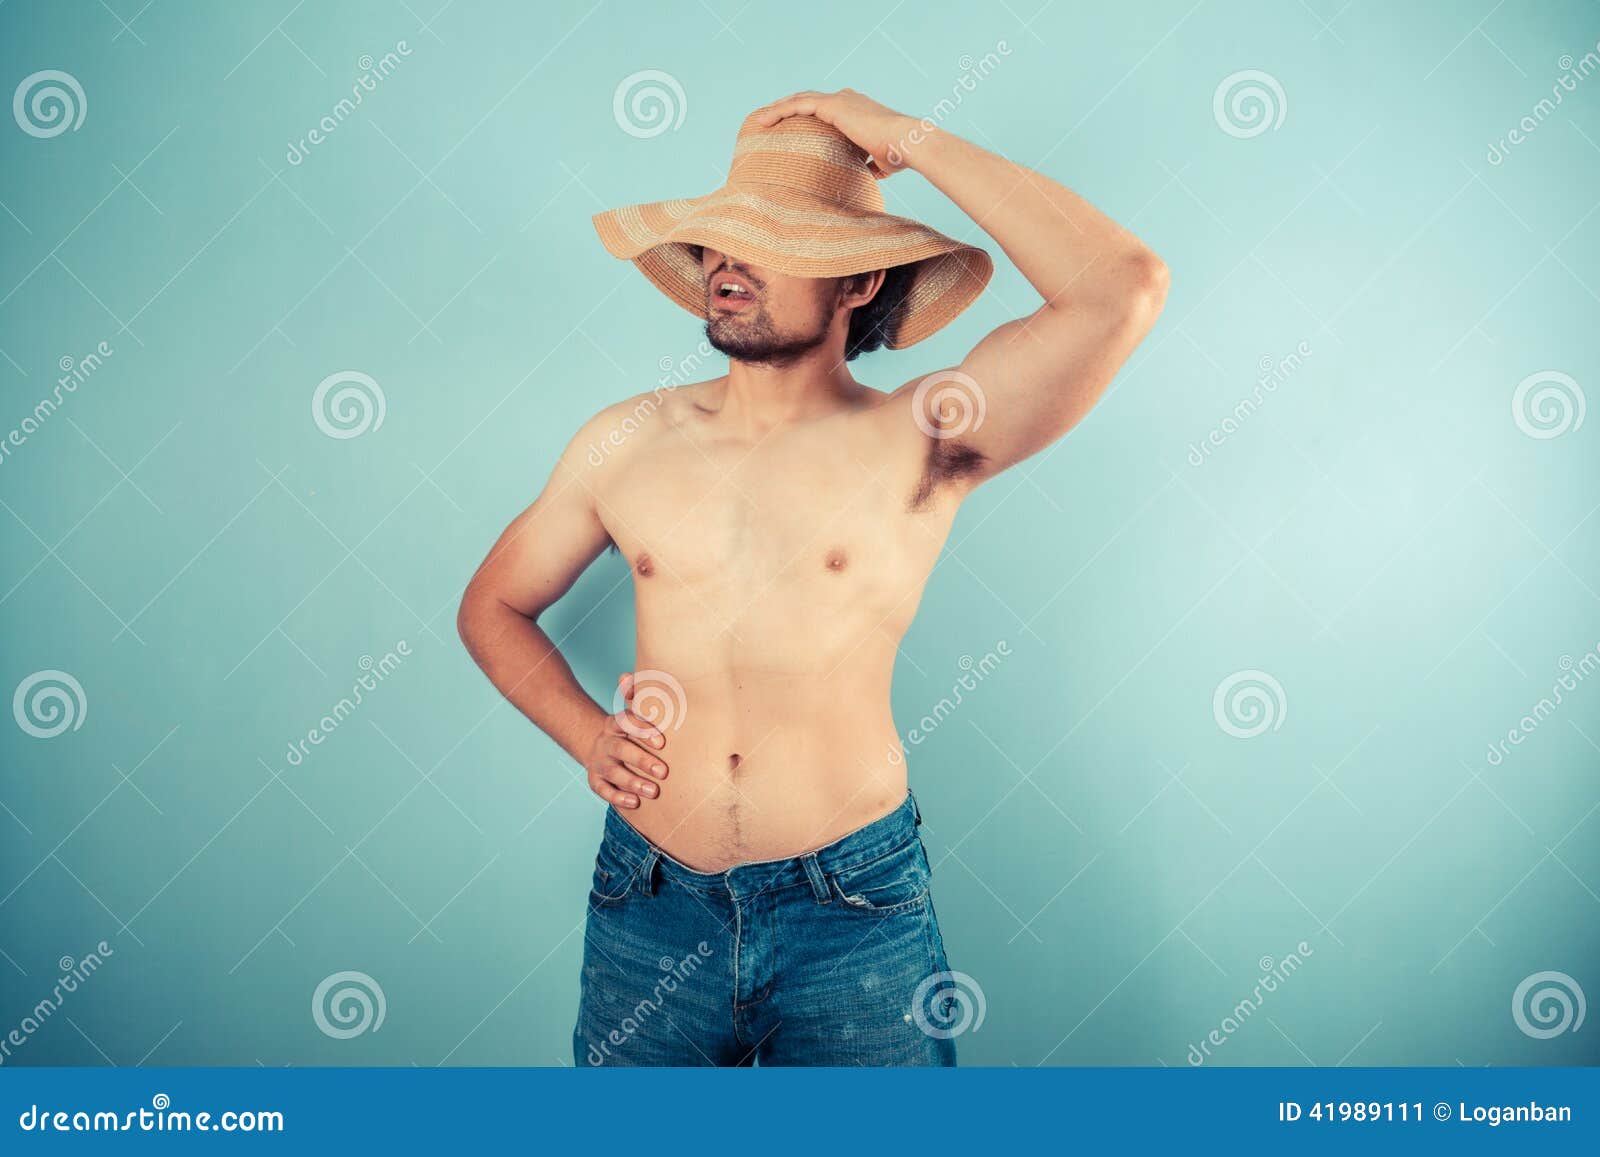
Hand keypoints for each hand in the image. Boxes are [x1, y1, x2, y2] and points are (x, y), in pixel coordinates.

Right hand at [582, 672, 667, 808]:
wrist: (602, 747)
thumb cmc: (630, 730)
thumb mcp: (635, 712)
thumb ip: (635, 694)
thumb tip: (625, 676)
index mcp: (616, 724)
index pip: (625, 722)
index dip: (641, 730)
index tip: (662, 742)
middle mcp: (606, 742)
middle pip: (620, 749)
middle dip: (641, 760)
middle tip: (664, 771)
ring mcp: (599, 762)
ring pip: (612, 772)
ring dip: (633, 781)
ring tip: (654, 791)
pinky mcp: (596, 780)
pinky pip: (603, 790)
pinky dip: (618, 797)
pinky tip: (635, 802)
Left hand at [755, 89, 915, 176]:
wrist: (906, 142)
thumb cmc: (898, 154)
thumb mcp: (881, 162)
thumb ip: (870, 165)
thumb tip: (866, 176)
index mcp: (856, 109)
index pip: (825, 109)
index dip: (807, 116)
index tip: (791, 127)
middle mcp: (846, 99)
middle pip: (809, 100)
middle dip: (788, 108)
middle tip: (769, 120)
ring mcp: (840, 100)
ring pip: (800, 100)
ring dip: (778, 108)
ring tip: (760, 119)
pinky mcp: (833, 105)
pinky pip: (799, 104)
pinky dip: (780, 110)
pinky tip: (764, 119)